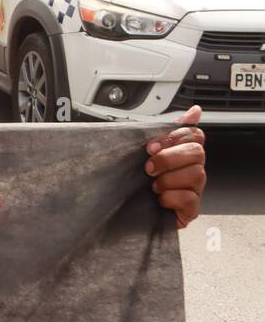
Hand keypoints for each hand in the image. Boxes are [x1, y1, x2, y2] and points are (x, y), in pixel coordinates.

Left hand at [145, 105, 206, 227]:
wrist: (124, 210)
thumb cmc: (138, 179)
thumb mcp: (145, 151)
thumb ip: (166, 130)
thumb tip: (195, 110)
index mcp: (183, 152)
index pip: (195, 134)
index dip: (174, 137)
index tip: (151, 147)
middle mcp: (192, 169)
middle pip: (197, 152)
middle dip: (168, 158)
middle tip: (149, 167)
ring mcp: (194, 189)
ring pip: (196, 174)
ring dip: (168, 179)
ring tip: (153, 186)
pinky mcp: (191, 209)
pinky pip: (189, 198)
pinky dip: (170, 197)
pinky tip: (160, 200)